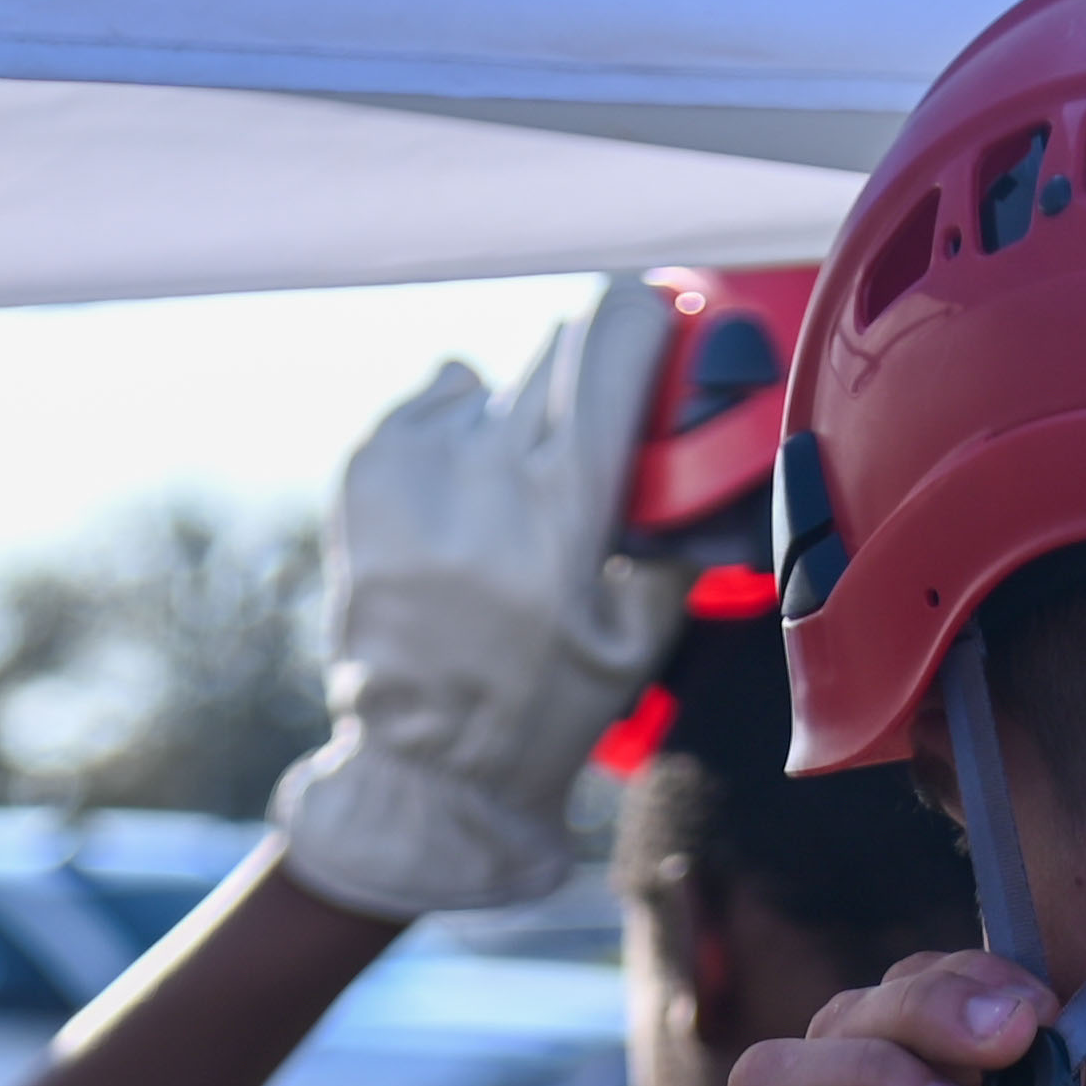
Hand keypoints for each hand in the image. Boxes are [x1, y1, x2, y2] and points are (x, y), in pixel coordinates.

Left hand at [271, 277, 687, 917]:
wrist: (426, 766)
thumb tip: (721, 441)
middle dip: (594, 377)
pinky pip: (435, 403)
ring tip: (518, 500)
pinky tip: (466, 501)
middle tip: (602, 437)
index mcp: (560, 498)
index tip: (663, 330)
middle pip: (559, 346)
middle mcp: (480, 464)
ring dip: (520, 416)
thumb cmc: (547, 704)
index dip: (648, 319)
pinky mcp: (365, 469)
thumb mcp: (642, 626)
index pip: (612, 332)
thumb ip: (683, 523)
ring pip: (496, 377)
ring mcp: (412, 463)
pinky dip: (458, 433)